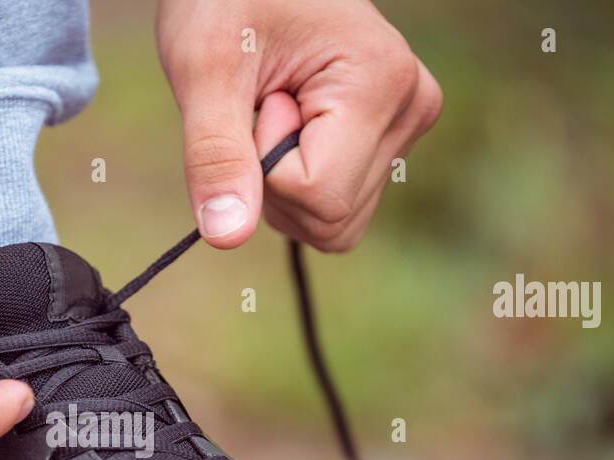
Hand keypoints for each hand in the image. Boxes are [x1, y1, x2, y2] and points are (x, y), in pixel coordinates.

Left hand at [157, 0, 441, 250]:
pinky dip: (296, 182)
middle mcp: (410, 107)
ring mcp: (404, 124)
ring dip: (283, 185)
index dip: (264, 166)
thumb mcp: (203, 69)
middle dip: (275, 184)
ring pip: (336, 222)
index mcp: (380, 82)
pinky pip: (337, 205)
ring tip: (273, 105)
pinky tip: (288, 120)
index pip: (319, 195)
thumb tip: (227, 237)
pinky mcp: (388, 136)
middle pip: (332, 219)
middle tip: (261, 105)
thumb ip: (215, 156)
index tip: (258, 100)